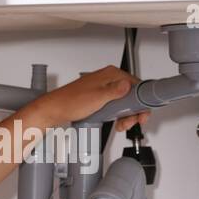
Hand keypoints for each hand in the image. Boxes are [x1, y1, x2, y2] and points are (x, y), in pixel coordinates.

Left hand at [34, 65, 150, 132]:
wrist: (55, 110)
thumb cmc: (71, 102)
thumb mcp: (98, 97)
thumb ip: (115, 91)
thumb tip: (128, 85)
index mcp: (110, 75)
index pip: (136, 84)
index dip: (142, 101)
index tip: (142, 113)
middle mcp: (108, 79)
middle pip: (131, 94)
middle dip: (133, 110)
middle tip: (131, 122)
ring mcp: (104, 88)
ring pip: (124, 101)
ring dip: (126, 115)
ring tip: (122, 124)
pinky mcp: (100, 96)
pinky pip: (115, 105)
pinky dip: (118, 114)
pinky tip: (116, 121)